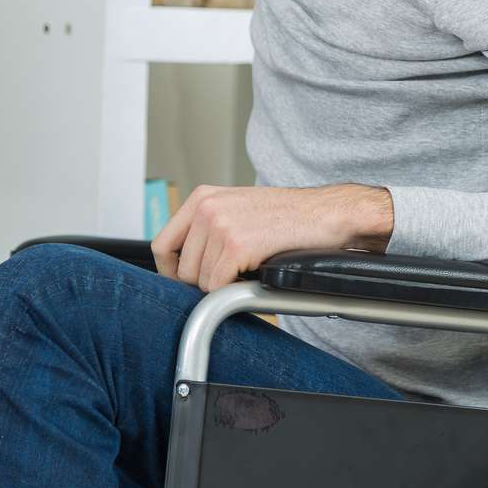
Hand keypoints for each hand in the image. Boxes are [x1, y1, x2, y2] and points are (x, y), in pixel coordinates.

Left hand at [151, 183, 393, 292]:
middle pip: (182, 270)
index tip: (187, 283)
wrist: (324, 214)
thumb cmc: (285, 217)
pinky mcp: (236, 245)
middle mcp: (206, 207)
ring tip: (250, 268)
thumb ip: (206, 229)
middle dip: (205, 282)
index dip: (171, 272)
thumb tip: (181, 268)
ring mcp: (220, 225)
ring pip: (201, 282)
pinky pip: (219, 288)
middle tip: (234, 275)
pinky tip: (255, 272)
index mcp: (202, 197)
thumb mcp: (236, 210)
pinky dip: (236, 290)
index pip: (162, 245)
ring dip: (225, 285)